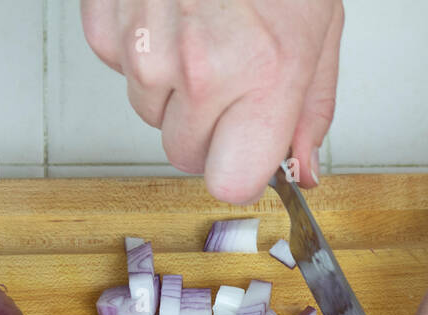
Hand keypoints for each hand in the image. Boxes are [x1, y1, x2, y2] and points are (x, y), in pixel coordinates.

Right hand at [81, 0, 342, 202]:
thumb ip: (310, 110)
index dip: (237, 169)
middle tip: (228, 79)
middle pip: (184, 155)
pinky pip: (119, 70)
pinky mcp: (108, 26)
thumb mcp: (319, 31)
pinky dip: (141, 50)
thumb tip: (303, 169)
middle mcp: (202, 71)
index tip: (246, 150)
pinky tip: (169, 13)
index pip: (230, 183)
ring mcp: (147, 50)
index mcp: (264, 78)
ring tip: (200, 31)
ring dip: (171, 87)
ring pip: (149, 113)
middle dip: (206, 130)